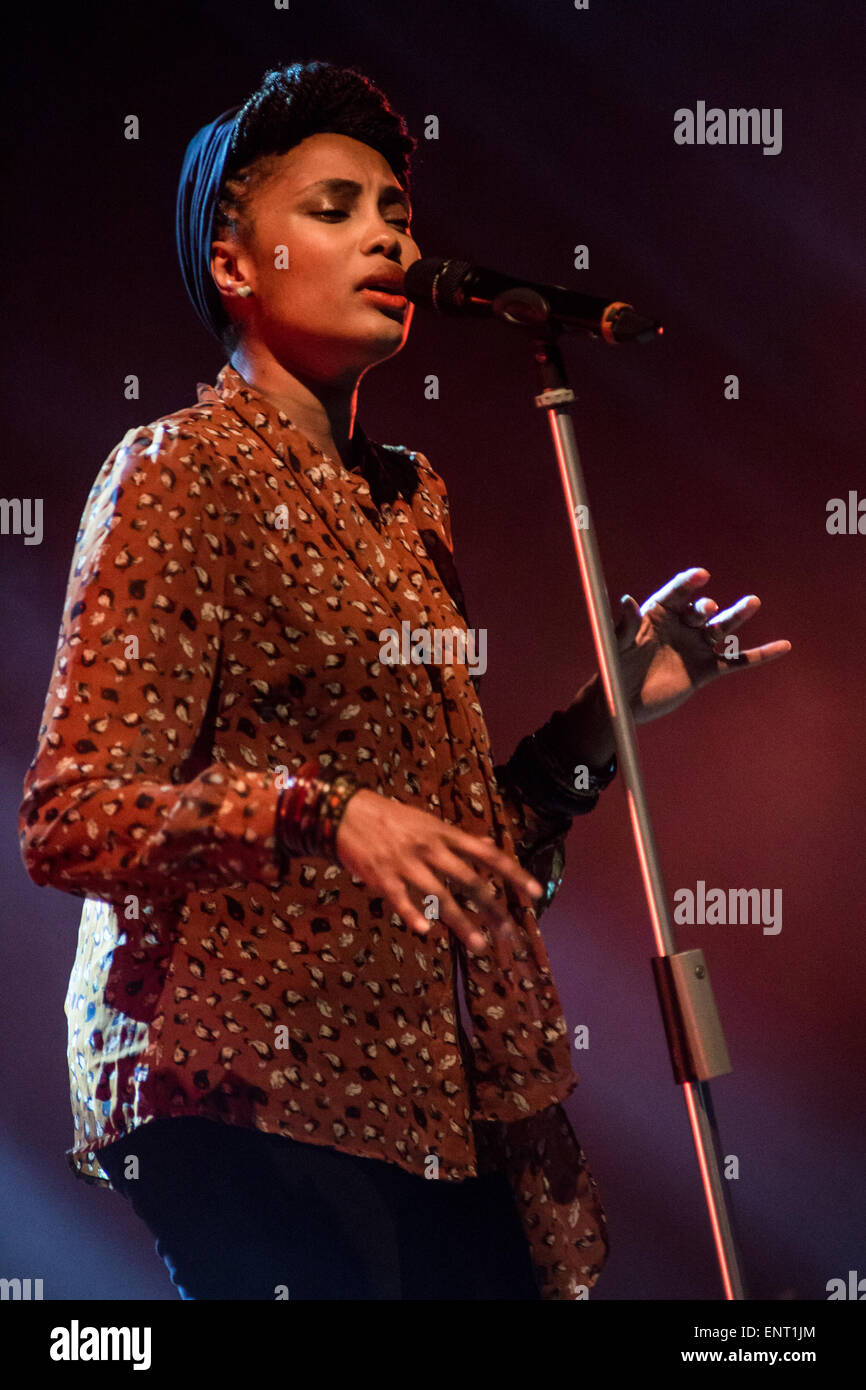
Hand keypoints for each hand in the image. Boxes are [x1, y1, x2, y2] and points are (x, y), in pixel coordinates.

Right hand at [334, 789, 543, 957]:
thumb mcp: (429, 822)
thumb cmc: (391, 818)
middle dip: (492, 908)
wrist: (346, 811)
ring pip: (440, 895)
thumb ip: (458, 839)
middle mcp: (430, 849)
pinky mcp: (381, 876)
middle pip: (469, 880)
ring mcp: (406, 863)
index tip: (535, 893)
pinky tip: (424, 930)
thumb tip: (489, 845)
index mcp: (444, 834)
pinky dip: (411, 913)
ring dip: (461, 922)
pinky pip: (400, 898)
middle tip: (510, 932)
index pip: (488, 855)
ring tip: (478, 945)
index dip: (513, 873)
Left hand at [613, 567, 791, 723]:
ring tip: (753, 602)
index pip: (676, 593)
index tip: (700, 575)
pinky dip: (760, 655)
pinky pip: (737, 661)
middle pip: (701, 610)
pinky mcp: (706, 669)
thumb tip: (626, 600)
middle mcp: (682, 626)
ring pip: (722, 628)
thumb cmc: (614, 667)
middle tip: (706, 609)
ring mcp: (696, 646)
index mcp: (659, 613)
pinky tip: (784, 646)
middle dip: (704, 608)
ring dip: (737, 615)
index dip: (687, 584)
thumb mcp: (618, 645)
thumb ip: (624, 625)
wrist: (623, 701)